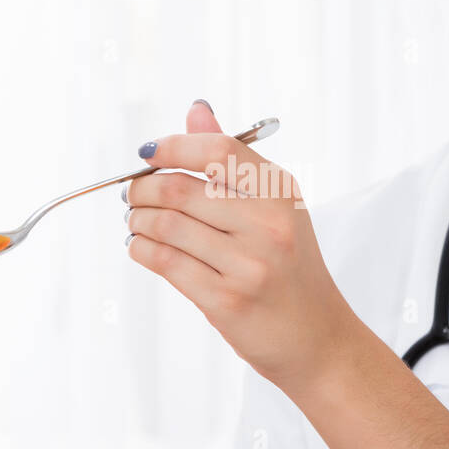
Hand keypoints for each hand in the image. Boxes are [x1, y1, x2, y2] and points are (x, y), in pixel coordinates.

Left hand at [124, 101, 356, 389]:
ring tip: (136, 222)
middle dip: (141, 189)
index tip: (145, 155)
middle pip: (178, 188)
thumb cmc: (289, 270)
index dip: (171, 146)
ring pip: (165, 225)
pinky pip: (164, 262)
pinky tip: (140, 246)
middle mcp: (268, 224)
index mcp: (280, 192)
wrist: (317, 337)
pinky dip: (141, 249)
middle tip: (132, 195)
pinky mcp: (225, 300)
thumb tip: (196, 110)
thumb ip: (233, 160)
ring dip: (137, 220)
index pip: (216, 150)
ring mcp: (247, 263)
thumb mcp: (276, 208)